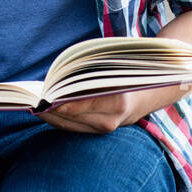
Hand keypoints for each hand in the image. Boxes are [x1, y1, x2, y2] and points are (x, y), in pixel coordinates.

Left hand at [37, 82, 191, 133]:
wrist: (159, 86)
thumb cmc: (131, 67)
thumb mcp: (112, 62)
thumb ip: (89, 70)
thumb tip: (60, 76)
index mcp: (117, 100)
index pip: (79, 105)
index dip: (58, 104)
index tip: (41, 99)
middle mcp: (113, 119)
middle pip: (72, 119)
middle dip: (50, 111)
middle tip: (32, 102)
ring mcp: (109, 127)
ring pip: (73, 127)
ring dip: (53, 117)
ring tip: (36, 106)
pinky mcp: (105, 129)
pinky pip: (78, 128)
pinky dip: (62, 120)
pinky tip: (48, 111)